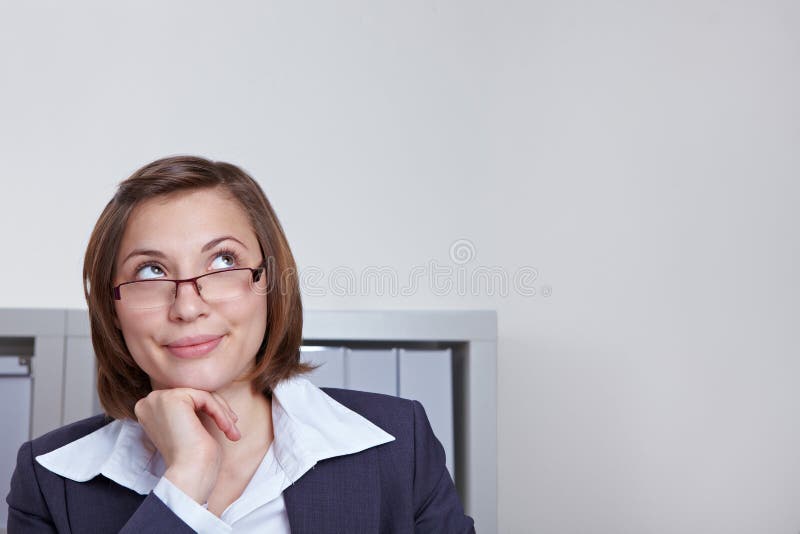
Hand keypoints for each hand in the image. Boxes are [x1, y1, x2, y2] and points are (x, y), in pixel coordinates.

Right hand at [134, 388, 239, 504]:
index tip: (225, 424)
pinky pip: (205, 398)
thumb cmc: (191, 458)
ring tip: (232, 431)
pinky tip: (227, 428)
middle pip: (194, 395)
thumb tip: (205, 395)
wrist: (188, 474)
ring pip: (202, 395)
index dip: (208, 410)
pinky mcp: (173, 398)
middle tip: (232, 426)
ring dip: (222, 413)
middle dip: (217, 409)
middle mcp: (149, 401)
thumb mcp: (187, 428)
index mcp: (149, 409)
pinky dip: (219, 412)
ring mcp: (159, 398)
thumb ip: (188, 409)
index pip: (186, 400)